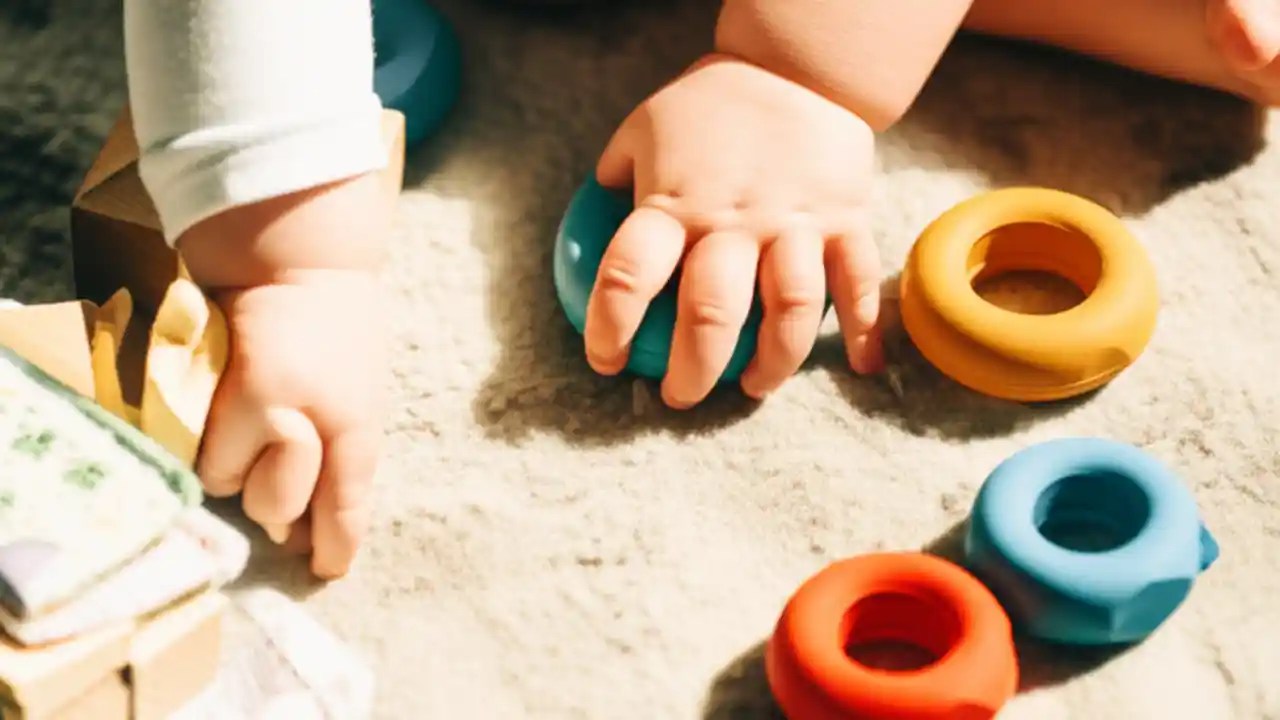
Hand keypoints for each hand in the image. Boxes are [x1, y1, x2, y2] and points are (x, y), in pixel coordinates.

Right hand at [198, 270, 387, 578]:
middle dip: (276, 503)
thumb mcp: (363, 394)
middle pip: (275, 508)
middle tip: (278, 465)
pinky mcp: (212, 389)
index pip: (346, 500)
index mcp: (357, 420)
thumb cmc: (339, 332)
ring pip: (229, 483)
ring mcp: (256, 403)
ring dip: (238, 467)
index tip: (324, 569)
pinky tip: (222, 415)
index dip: (334, 541)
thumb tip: (299, 526)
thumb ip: (342, 455)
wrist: (299, 261)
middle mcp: (309, 419)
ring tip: (253, 419)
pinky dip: (209, 445)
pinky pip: (199, 451)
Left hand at [585, 53, 882, 407]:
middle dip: (693, 371)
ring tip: (754, 388)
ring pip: (790, 312)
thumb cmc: (709, 102)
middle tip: (681, 397)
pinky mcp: (845, 220)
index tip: (608, 362)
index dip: (610, 328)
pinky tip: (863, 365)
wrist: (797, 64)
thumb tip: (591, 216)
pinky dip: (864, 328)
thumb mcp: (642, 126)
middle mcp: (733, 221)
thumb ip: (617, 176)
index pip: (628, 277)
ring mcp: (795, 223)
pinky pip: (857, 282)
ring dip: (773, 364)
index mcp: (673, 202)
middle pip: (711, 314)